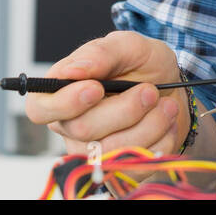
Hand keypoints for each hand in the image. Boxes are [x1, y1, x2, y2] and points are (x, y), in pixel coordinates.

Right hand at [24, 31, 187, 160]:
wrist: (175, 89)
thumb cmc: (144, 65)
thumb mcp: (128, 46)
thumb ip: (100, 53)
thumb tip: (73, 70)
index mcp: (62, 92)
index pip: (40, 108)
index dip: (65, 102)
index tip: (96, 88)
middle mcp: (70, 125)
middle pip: (82, 130)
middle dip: (124, 110)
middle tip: (149, 91)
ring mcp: (92, 151)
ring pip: (111, 151)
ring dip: (148, 125)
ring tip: (164, 105)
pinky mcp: (117, 169)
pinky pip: (134, 166)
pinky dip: (159, 142)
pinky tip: (165, 123)